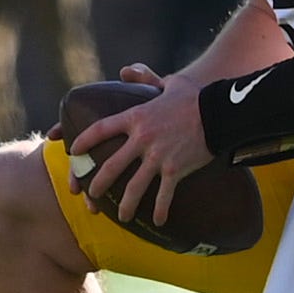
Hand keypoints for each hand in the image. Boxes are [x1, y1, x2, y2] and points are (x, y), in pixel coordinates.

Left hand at [74, 64, 216, 227]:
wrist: (220, 112)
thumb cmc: (195, 97)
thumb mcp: (169, 83)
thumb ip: (145, 78)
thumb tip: (126, 70)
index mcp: (137, 117)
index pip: (101, 128)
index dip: (84, 140)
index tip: (73, 150)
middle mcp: (142, 139)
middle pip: (111, 166)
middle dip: (97, 183)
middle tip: (91, 194)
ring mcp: (158, 157)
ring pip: (134, 187)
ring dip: (125, 204)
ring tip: (121, 216)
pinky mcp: (175, 170)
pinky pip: (164, 195)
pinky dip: (160, 210)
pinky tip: (158, 221)